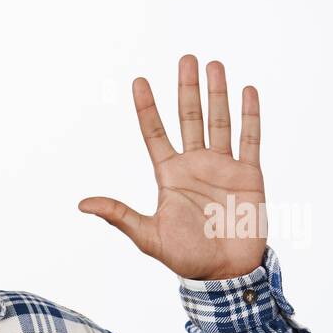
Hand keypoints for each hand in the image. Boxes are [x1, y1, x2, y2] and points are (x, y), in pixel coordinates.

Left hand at [79, 55, 265, 280]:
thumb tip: (82, 204)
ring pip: (219, 121)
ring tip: (213, 65)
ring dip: (217, 93)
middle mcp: (195, 165)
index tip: (138, 82)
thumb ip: (119, 215)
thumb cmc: (185, 258)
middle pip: (189, 118)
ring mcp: (222, 167)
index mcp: (169, 175)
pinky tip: (247, 91)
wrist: (225, 273)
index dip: (146, 108)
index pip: (154, 134)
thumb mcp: (147, 236)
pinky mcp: (249, 174)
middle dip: (186, 89)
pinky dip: (249, 115)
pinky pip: (250, 139)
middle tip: (186, 58)